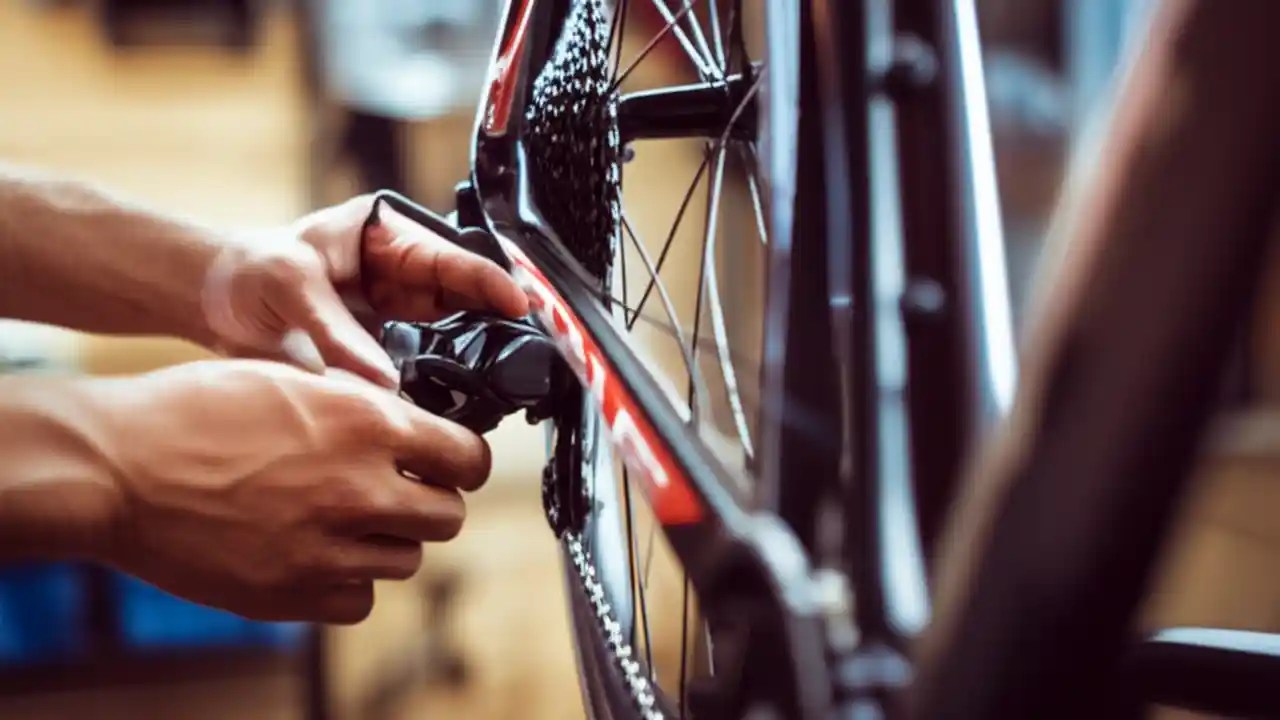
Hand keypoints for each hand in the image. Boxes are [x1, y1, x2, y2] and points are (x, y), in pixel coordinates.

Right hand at [85, 360, 489, 623]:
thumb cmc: (190, 411)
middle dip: (428, 501)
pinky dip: (349, 581)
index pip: (467, 457)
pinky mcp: (292, 593)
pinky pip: (360, 598)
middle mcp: (359, 488)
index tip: (450, 463)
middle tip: (393, 491)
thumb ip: (359, 404)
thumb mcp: (289, 378)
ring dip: (386, 540)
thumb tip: (408, 421)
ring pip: (406, 559)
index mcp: (366, 423)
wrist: (114, 468)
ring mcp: (328, 547)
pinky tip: (318, 553)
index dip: (461, 460)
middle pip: (448, 515)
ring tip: (339, 517)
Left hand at [204, 195, 528, 386]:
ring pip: (455, 334)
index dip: (490, 281)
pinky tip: (458, 401)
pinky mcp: (386, 348)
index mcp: (386, 234)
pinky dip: (441, 383)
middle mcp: (402, 270)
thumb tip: (384, 380)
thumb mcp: (290, 286)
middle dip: (494, 323)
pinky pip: (426, 365)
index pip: (452, 256)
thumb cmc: (248, 269)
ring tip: (501, 381)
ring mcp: (398, 311)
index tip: (520, 305)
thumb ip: (337, 331)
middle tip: (524, 352)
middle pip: (467, 297)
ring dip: (474, 356)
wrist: (214, 302)